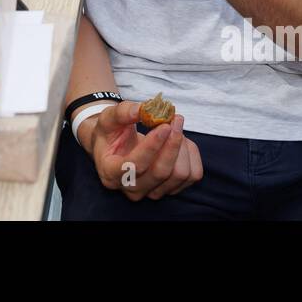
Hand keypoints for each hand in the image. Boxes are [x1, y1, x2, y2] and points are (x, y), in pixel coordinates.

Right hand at [81, 101, 202, 200]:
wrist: (115, 147)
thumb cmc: (110, 133)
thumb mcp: (108, 118)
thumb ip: (122, 112)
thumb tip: (141, 109)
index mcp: (111, 173)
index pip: (134, 166)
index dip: (152, 146)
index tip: (164, 125)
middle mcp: (132, 189)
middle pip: (160, 172)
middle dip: (172, 144)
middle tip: (175, 119)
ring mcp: (152, 192)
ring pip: (180, 175)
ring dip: (182, 147)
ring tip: (174, 128)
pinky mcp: (171, 190)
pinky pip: (192, 175)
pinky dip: (191, 155)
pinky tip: (181, 141)